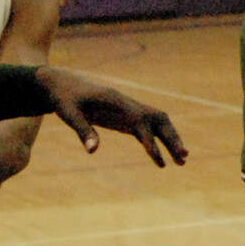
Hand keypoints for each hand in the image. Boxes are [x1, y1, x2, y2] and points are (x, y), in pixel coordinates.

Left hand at [33, 67, 187, 167]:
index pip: (140, 120)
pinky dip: (156, 142)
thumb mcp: (69, 115)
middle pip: (158, 119)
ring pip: (157, 123)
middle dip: (172, 138)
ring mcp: (127, 110)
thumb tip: (93, 151)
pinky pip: (145, 130)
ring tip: (182, 160)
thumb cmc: (64, 99)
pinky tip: (162, 159)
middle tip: (184, 157)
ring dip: (170, 139)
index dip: (151, 140)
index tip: (159, 160)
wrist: (61, 85)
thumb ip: (83, 131)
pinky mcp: (123, 117)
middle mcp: (127, 104)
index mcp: (116, 100)